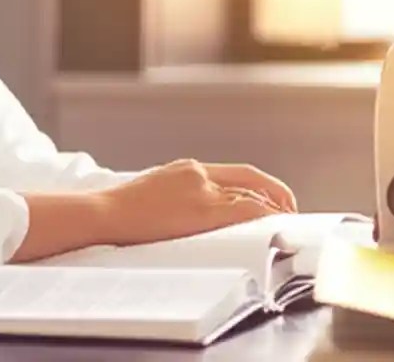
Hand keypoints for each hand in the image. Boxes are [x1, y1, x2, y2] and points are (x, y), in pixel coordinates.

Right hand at [97, 159, 283, 246]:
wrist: (103, 213)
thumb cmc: (120, 212)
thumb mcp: (154, 193)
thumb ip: (180, 196)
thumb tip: (196, 214)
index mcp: (187, 169)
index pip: (235, 172)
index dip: (260, 184)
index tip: (272, 198)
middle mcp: (197, 173)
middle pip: (249, 180)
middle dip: (275, 194)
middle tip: (290, 210)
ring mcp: (200, 190)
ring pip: (249, 195)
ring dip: (272, 209)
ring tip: (286, 221)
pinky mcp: (200, 209)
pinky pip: (244, 210)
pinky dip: (263, 216)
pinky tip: (273, 225)